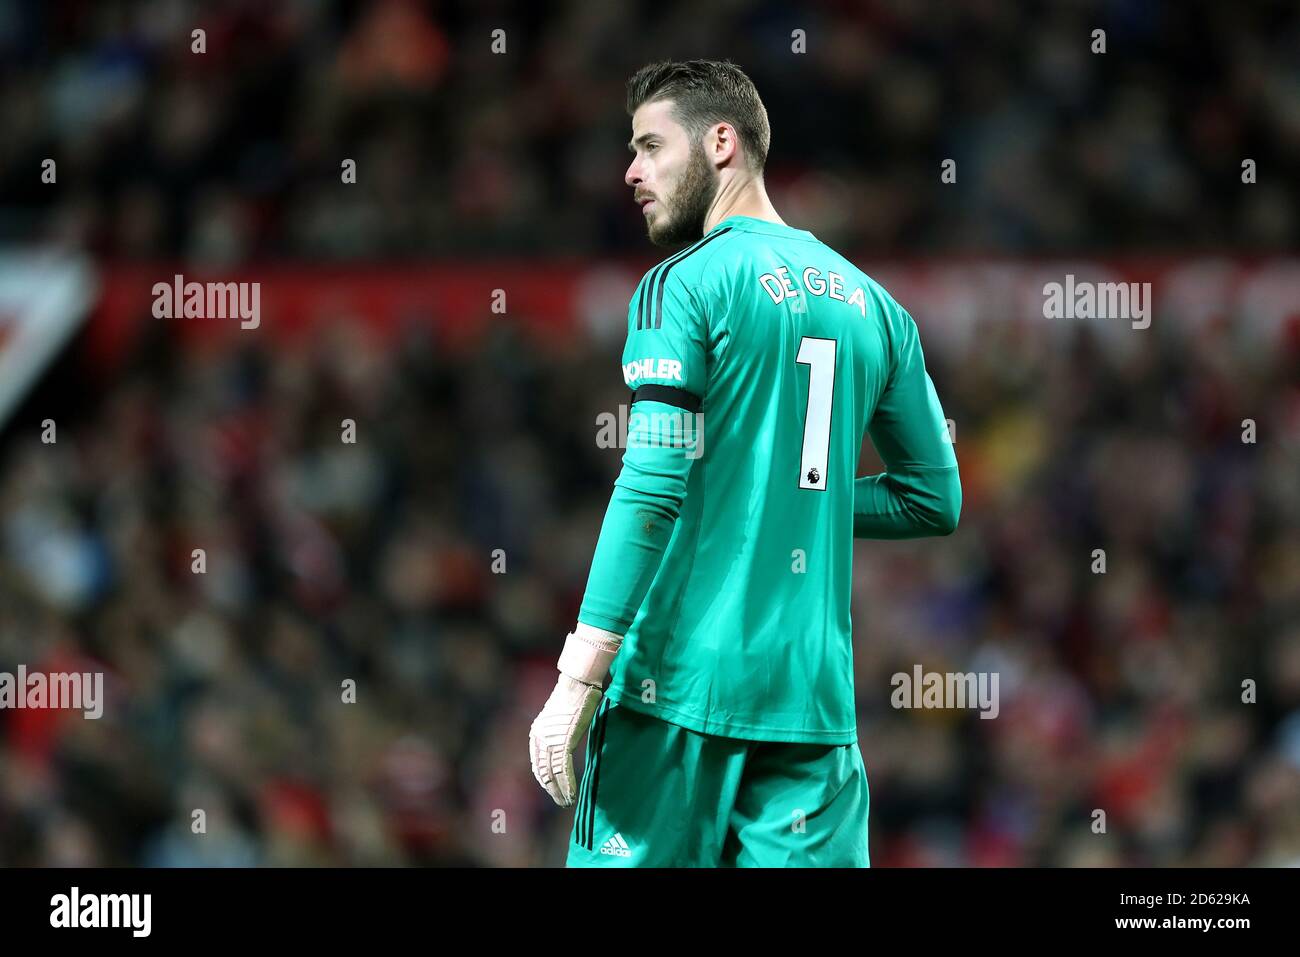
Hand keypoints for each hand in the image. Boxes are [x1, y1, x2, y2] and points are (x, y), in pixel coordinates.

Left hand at [529, 673, 602, 805]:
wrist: (578, 682)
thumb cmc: (576, 693)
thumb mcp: (563, 714)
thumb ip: (561, 729)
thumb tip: (567, 739)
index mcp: (538, 732)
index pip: (538, 763)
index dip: (545, 779)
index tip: (553, 790)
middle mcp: (539, 737)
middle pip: (543, 771)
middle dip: (551, 789)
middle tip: (560, 802)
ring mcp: (550, 740)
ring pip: (551, 774)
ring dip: (559, 791)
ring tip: (566, 802)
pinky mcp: (563, 741)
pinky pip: (562, 769)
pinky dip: (567, 785)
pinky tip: (571, 794)